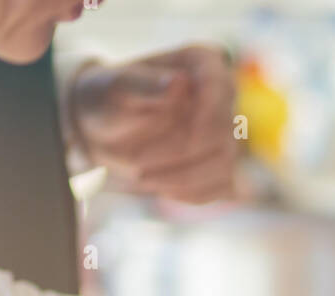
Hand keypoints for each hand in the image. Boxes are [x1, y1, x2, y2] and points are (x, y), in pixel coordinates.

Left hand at [68, 46, 237, 202]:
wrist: (107, 131)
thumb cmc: (109, 101)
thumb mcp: (114, 88)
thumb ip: (144, 84)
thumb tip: (180, 83)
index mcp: (200, 63)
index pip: (220, 85)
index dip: (209, 114)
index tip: (187, 138)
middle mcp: (221, 97)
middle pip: (222, 133)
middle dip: (180, 153)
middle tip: (137, 163)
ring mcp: (227, 134)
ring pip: (224, 165)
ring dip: (182, 178)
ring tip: (144, 177)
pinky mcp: (224, 168)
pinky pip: (221, 188)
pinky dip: (190, 192)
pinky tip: (161, 186)